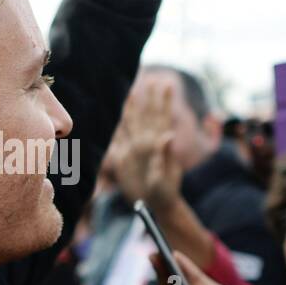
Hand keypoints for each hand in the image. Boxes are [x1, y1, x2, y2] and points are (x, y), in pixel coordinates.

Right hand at [108, 80, 181, 209]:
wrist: (153, 205)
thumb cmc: (164, 192)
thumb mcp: (165, 176)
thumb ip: (165, 155)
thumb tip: (169, 134)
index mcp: (157, 144)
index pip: (161, 117)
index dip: (164, 101)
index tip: (168, 84)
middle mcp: (146, 143)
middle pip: (147, 115)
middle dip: (150, 97)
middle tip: (153, 79)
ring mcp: (135, 149)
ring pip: (132, 123)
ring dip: (133, 107)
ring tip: (133, 92)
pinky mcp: (123, 158)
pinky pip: (119, 138)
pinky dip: (117, 126)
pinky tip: (116, 117)